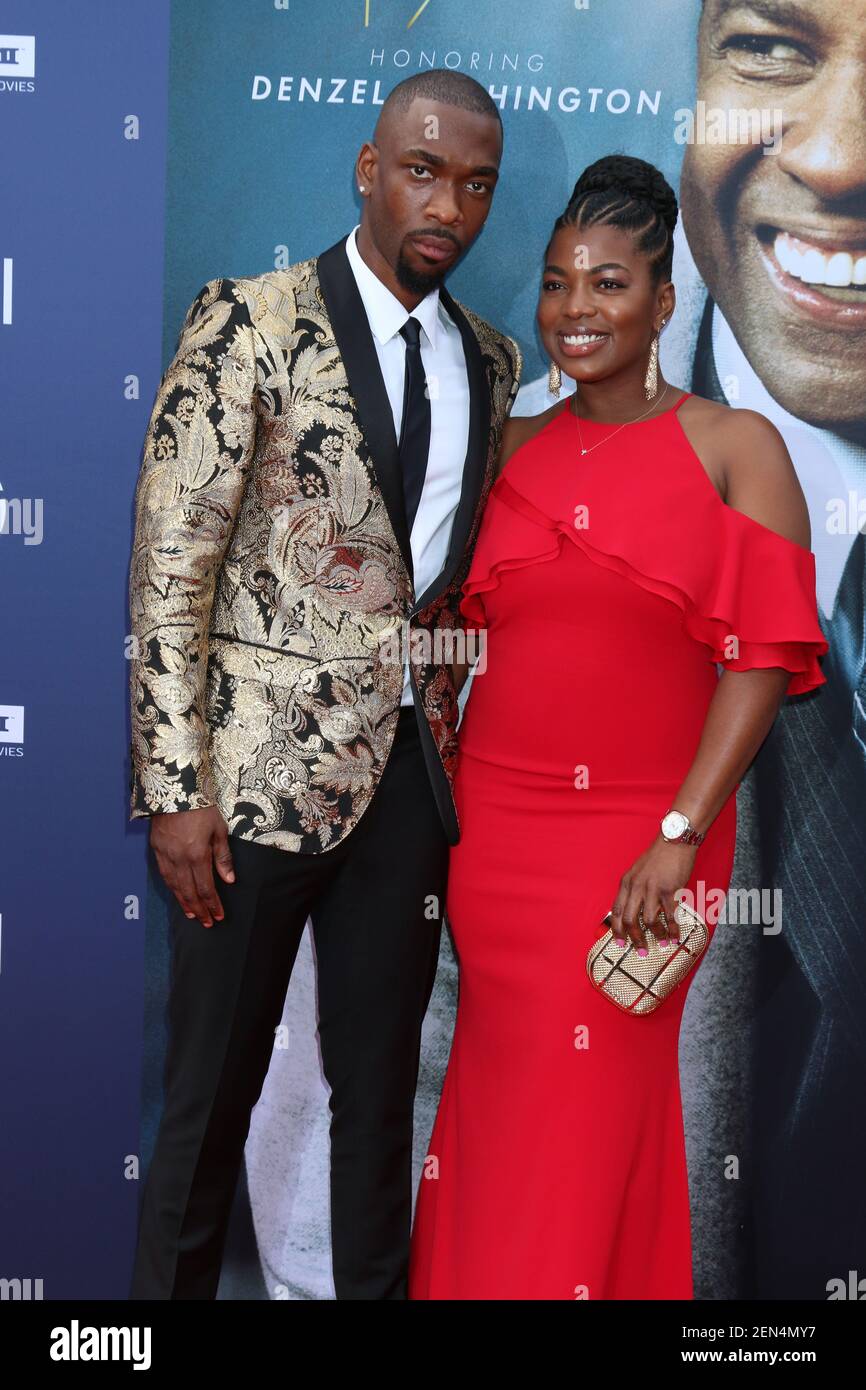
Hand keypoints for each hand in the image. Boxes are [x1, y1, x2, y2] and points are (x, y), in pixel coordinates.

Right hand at [149, 806, 235, 927]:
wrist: (175, 789)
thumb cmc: (201, 807)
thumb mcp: (219, 829)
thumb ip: (223, 857)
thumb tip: (229, 880)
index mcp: (197, 855)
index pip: (206, 888)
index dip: (212, 904)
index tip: (218, 916)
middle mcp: (179, 859)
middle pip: (189, 892)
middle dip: (199, 909)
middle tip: (206, 922)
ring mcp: (166, 855)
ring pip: (174, 886)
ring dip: (184, 902)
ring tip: (191, 914)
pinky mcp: (156, 849)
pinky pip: (164, 875)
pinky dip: (172, 888)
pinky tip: (177, 894)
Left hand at [608, 836, 697, 948]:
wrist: (674, 841)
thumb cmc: (658, 856)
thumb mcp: (638, 871)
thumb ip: (634, 889)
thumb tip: (636, 910)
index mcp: (626, 882)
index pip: (616, 911)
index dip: (616, 929)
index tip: (619, 942)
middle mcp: (636, 887)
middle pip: (629, 920)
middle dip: (634, 939)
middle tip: (640, 950)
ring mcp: (652, 889)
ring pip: (649, 921)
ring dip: (655, 936)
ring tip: (660, 943)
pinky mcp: (669, 890)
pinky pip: (669, 916)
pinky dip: (672, 929)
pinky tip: (675, 936)